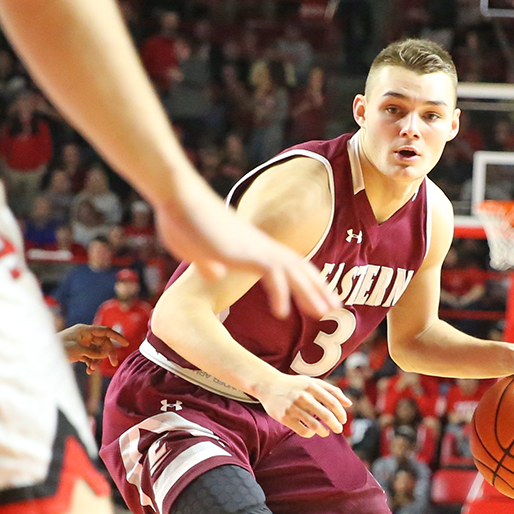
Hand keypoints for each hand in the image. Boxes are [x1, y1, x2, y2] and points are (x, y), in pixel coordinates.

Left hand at [58, 324, 127, 368]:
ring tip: (92, 370)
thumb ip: (94, 352)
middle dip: (108, 353)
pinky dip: (91, 363)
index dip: (116, 336)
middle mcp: (84, 336)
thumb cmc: (59, 348)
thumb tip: (106, 353)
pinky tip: (89, 370)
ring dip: (97, 360)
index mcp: (84, 330)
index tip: (126, 343)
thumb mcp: (78, 350)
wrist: (42, 356)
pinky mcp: (78, 352)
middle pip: (103, 342)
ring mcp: (81, 344)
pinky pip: (90, 357)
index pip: (105, 331)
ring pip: (96, 351)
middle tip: (113, 363)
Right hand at [153, 181, 338, 319]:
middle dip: (319, 288)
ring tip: (325, 313)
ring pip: (293, 272)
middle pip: (300, 268)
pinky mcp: (244, 251)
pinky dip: (280, 294)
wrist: (177, 199)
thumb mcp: (197, 251)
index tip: (320, 296)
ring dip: (310, 293)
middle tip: (336, 308)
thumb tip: (216, 273)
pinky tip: (282, 313)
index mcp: (253, 246)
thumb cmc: (183, 221)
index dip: (307, 280)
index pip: (290, 264)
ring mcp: (255, 247)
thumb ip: (209, 264)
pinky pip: (271, 275)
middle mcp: (260, 245)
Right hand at [257, 372, 350, 437]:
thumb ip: (332, 391)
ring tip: (326, 432)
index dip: (341, 413)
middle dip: (335, 425)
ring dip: (324, 432)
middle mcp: (303, 396)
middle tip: (338, 429)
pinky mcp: (284, 417)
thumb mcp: (313, 382)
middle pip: (326, 415)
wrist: (268, 385)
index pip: (332, 402)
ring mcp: (293, 407)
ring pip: (315, 426)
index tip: (343, 420)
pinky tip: (312, 432)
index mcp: (312, 386)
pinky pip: (303, 431)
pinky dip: (311, 434)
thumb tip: (349, 403)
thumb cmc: (295, 385)